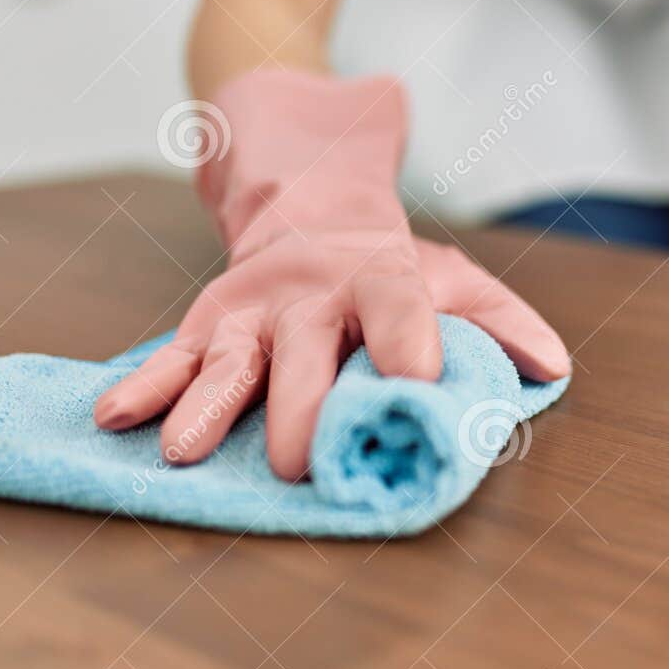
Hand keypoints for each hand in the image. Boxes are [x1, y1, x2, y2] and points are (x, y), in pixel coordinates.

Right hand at [94, 233, 567, 481]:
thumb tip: (555, 366)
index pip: (400, 309)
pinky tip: (113, 417)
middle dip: (298, 406)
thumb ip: (504, 321)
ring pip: (230, 361)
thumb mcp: (454, 282)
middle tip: (293, 460)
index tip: (417, 378)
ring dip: (204, 405)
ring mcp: (255, 311)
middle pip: (305, 354)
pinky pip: (171, 356)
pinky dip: (145, 386)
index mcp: (382, 282)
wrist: (310, 208)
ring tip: (182, 449)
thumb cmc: (392, 270)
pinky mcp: (210, 323)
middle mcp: (312, 297)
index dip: (407, 340)